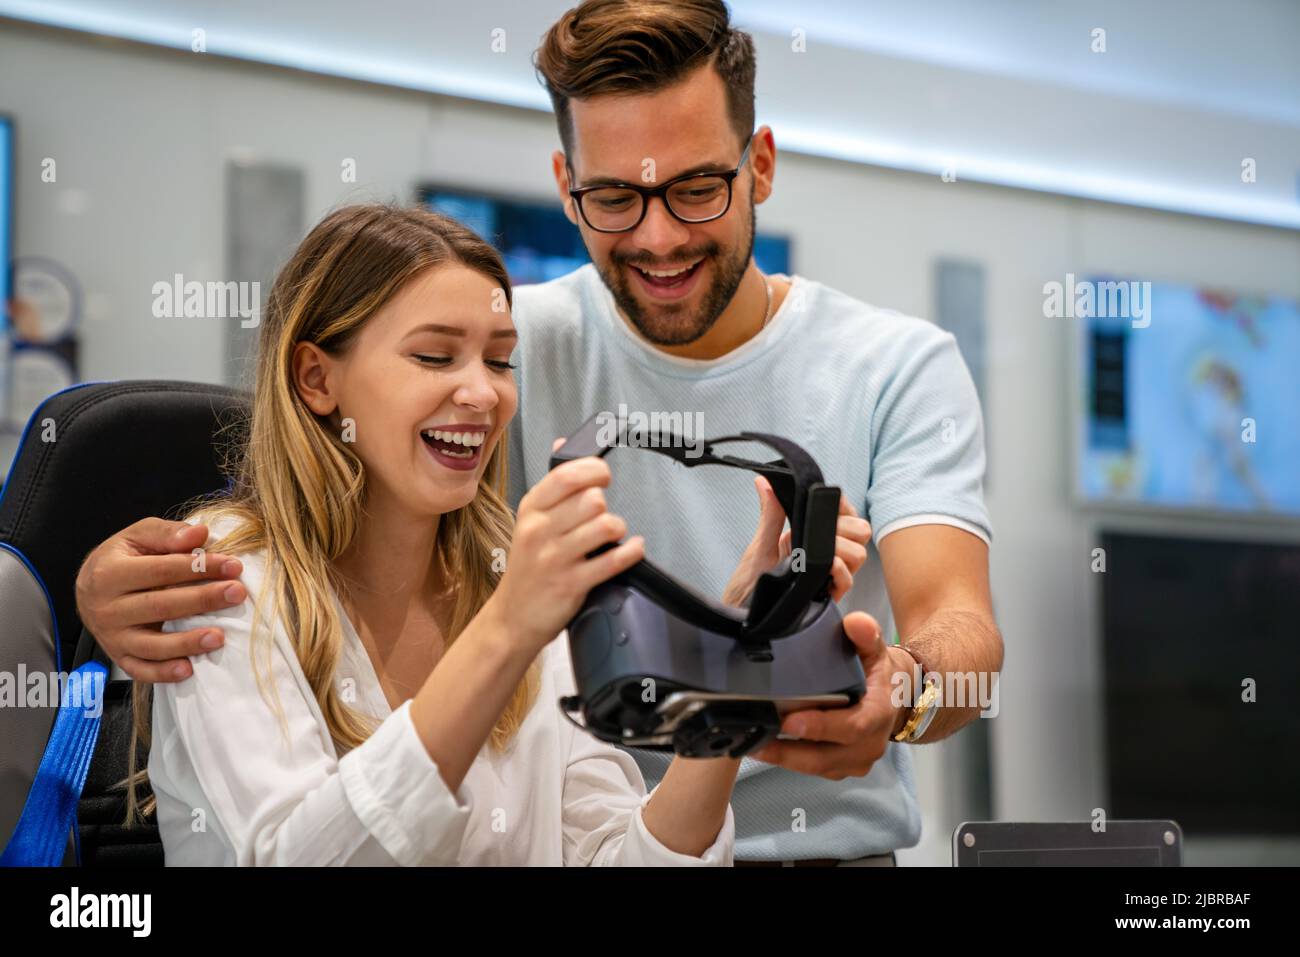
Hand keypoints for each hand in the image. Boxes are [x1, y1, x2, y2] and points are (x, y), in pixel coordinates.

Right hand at [75, 518, 245, 681]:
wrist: (88, 588)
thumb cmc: (122, 558)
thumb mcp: (138, 536)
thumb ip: (167, 533)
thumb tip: (200, 533)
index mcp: (110, 573)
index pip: (161, 570)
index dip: (199, 567)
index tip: (233, 565)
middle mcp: (106, 608)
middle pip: (160, 606)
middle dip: (203, 599)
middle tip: (237, 593)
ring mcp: (111, 636)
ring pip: (151, 645)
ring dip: (187, 643)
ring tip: (219, 637)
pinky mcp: (118, 656)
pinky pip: (140, 669)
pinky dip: (163, 673)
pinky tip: (188, 670)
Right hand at [490, 443, 644, 652]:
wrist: (512, 617)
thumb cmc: (529, 565)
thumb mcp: (531, 520)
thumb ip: (552, 484)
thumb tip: (564, 442)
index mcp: (531, 508)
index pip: (568, 474)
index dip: (595, 470)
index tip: (603, 477)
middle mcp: (540, 530)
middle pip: (592, 499)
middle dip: (605, 507)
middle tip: (601, 518)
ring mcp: (555, 558)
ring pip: (605, 526)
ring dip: (617, 530)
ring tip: (611, 536)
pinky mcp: (571, 584)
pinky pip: (613, 560)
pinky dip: (630, 553)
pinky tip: (631, 550)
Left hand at [721, 477, 870, 605]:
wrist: (738, 615)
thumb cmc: (749, 583)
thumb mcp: (760, 545)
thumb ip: (771, 514)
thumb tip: (764, 482)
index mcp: (813, 538)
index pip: (845, 514)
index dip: (841, 505)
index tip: (827, 502)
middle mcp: (826, 555)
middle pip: (860, 531)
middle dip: (845, 526)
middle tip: (820, 533)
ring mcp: (828, 577)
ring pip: (859, 554)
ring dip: (842, 548)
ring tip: (817, 553)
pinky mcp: (825, 597)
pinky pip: (847, 580)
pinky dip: (839, 570)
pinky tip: (824, 567)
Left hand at [750, 611, 911, 779]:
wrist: (897, 699)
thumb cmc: (879, 672)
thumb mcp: (876, 649)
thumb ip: (866, 635)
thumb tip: (855, 623)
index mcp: (878, 714)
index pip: (852, 726)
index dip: (820, 727)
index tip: (789, 721)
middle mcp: (869, 744)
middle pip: (825, 757)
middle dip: (788, 751)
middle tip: (755, 740)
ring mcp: (855, 761)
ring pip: (816, 767)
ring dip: (782, 759)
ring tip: (751, 744)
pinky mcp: (842, 769)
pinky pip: (813, 770)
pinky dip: (788, 761)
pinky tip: (764, 747)